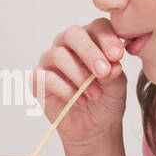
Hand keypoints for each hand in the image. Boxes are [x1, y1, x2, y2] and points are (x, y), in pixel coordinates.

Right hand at [30, 19, 127, 151]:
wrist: (95, 128)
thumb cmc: (106, 101)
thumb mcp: (117, 87)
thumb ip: (115, 73)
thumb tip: (112, 65)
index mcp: (91, 39)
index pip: (97, 27)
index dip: (107, 39)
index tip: (117, 56)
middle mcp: (68, 45)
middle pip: (73, 34)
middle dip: (89, 52)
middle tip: (103, 72)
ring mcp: (50, 60)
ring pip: (59, 55)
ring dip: (80, 76)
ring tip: (95, 94)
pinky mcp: (38, 79)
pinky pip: (46, 77)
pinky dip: (66, 90)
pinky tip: (80, 101)